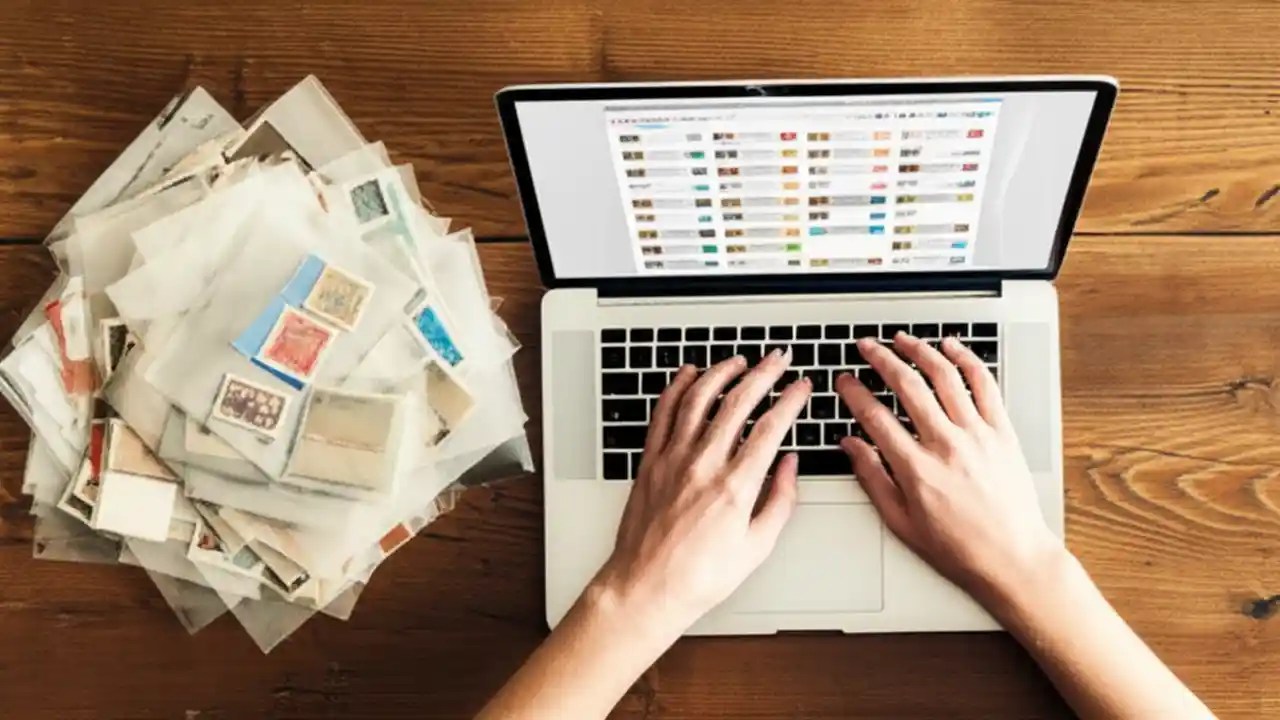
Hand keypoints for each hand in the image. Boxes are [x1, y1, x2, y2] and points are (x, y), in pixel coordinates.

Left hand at [590, 350, 812, 637]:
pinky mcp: (649, 462)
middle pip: (737, 402)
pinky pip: (663, 414)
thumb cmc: (698, 577)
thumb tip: (789, 466)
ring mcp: (672, 460)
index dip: (791, 400)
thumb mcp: (756, 547)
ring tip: (738, 361)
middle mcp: (703, 465)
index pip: (771, 427)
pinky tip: (688, 375)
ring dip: (721, 372)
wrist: (645, 588)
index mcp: (735, 487)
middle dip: (763, 374)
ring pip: (698, 399)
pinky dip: (676, 388)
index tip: (801, 387)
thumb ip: (780, 501)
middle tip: (778, 360)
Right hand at [835, 333, 1063, 606]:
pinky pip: (984, 384)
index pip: (875, 416)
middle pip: (907, 386)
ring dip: (919, 350)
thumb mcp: (901, 522)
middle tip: (866, 347)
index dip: (854, 393)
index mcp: (916, 469)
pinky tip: (951, 348)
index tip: (844, 382)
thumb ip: (872, 478)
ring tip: (902, 339)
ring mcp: (978, 435)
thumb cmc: (960, 548)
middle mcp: (946, 445)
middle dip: (880, 359)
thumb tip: (850, 446)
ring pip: (944, 376)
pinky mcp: (1003, 432)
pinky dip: (966, 360)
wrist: (1013, 558)